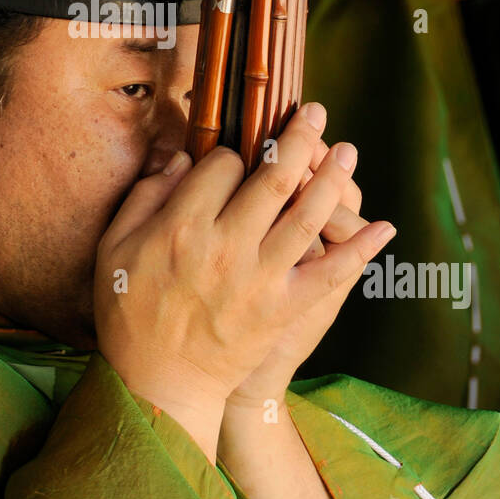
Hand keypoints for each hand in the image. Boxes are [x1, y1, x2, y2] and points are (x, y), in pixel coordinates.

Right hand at [94, 103, 394, 460]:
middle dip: (297, 139)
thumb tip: (182, 160)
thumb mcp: (115, 248)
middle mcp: (225, 247)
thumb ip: (145, 198)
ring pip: (306, 216)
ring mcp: (259, 279)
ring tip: (348, 149)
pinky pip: (330, 275)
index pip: (221, 167)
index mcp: (180, 226)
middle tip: (315, 113)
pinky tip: (384, 227)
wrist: (159, 385)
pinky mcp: (283, 309)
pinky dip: (361, 251)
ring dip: (332, 179)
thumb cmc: (129, 312)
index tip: (232, 157)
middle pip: (272, 179)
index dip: (231, 153)